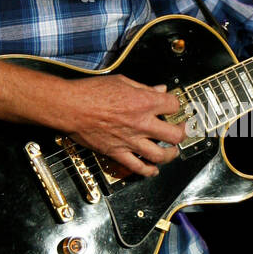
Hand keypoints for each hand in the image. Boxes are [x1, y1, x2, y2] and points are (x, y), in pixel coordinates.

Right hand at [61, 74, 184, 177]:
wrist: (70, 107)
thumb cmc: (91, 92)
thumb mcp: (122, 82)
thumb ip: (144, 88)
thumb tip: (159, 89)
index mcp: (144, 102)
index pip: (173, 105)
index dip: (176, 105)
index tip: (175, 107)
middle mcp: (141, 123)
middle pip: (174, 135)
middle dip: (182, 133)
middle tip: (182, 130)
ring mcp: (130, 141)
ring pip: (160, 155)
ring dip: (170, 155)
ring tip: (171, 152)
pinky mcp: (117, 152)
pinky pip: (138, 167)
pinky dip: (148, 171)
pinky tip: (153, 170)